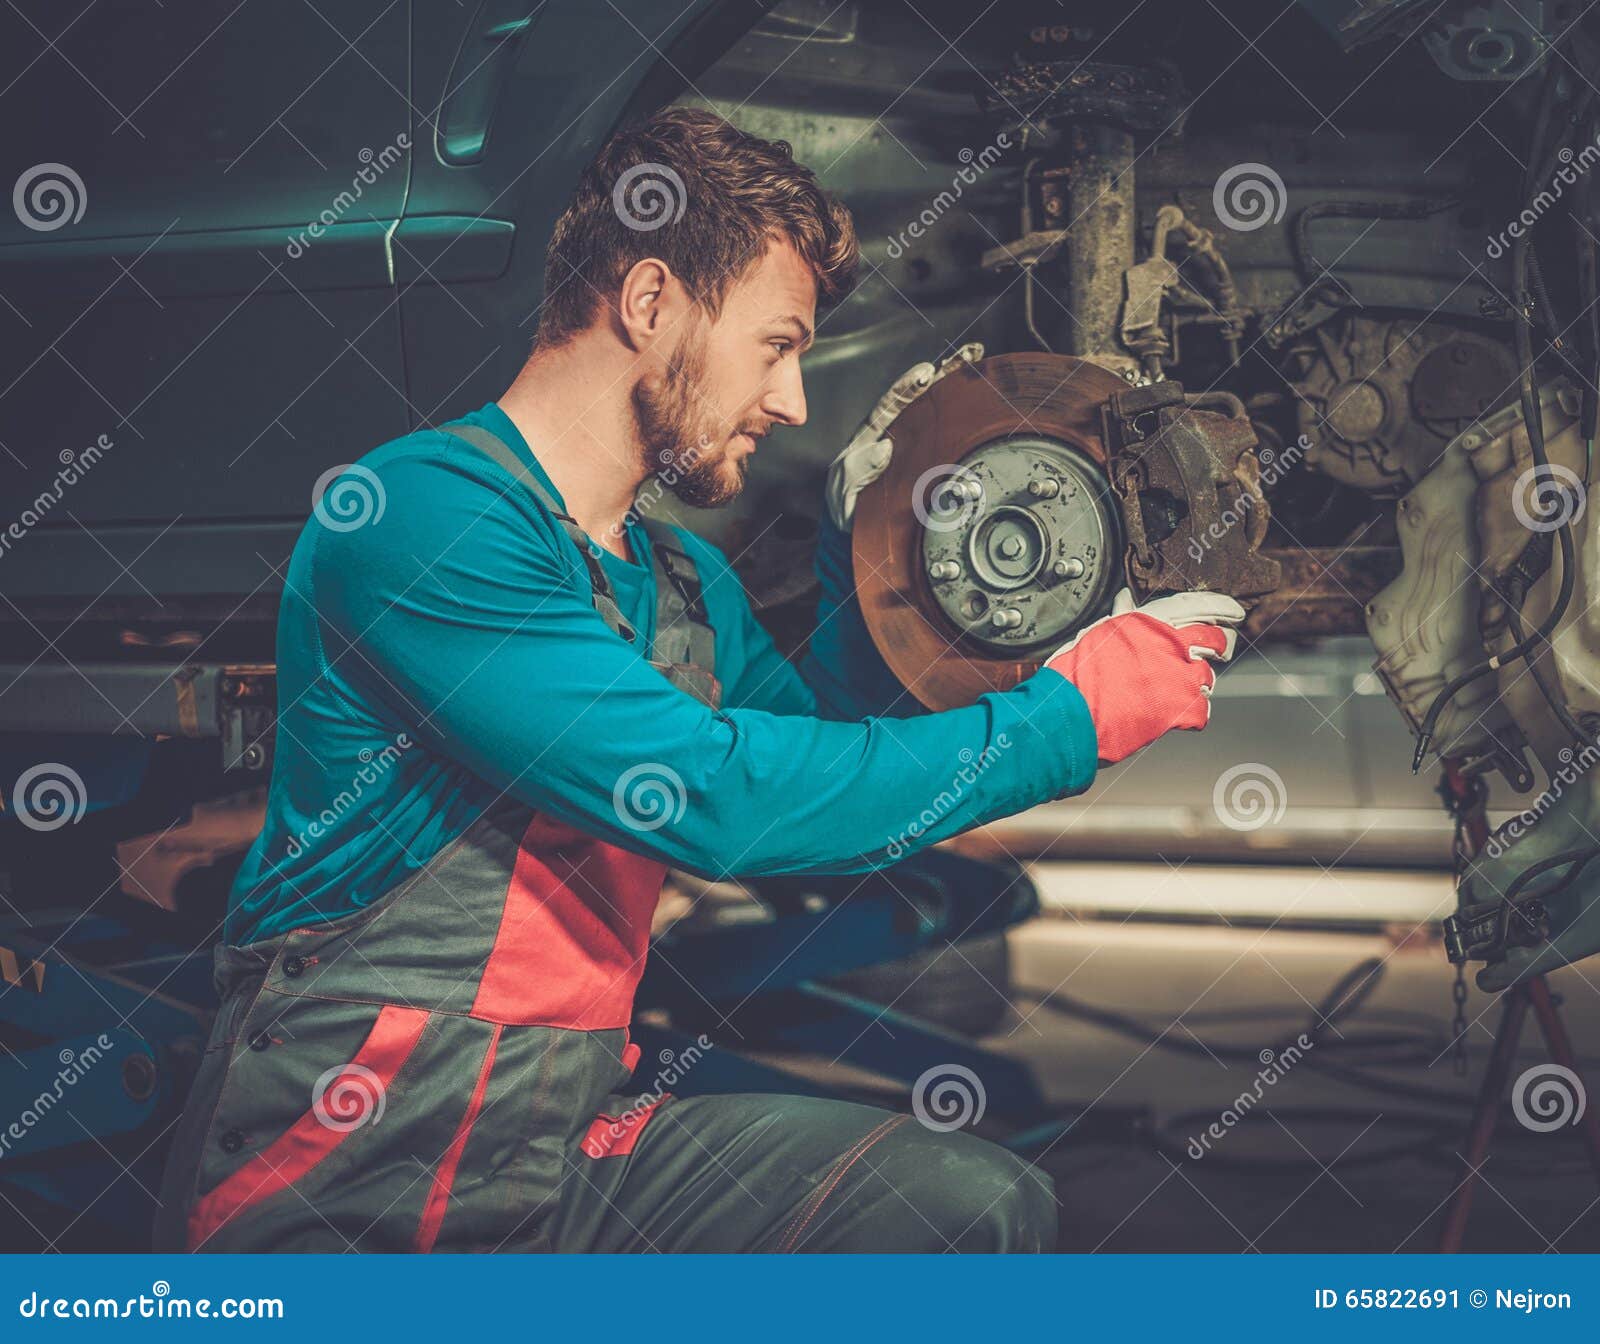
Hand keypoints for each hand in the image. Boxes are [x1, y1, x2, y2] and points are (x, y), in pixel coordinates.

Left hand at [825, 343, 983, 531]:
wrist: (854, 529)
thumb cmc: (845, 504)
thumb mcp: (844, 484)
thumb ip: (858, 467)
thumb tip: (884, 448)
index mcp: (873, 434)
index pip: (893, 403)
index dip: (909, 386)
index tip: (926, 372)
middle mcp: (897, 434)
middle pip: (923, 398)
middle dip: (944, 373)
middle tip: (967, 354)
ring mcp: (914, 447)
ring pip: (938, 412)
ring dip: (957, 388)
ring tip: (976, 366)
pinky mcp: (928, 464)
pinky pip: (946, 440)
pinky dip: (964, 422)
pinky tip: (980, 404)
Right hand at [1042, 587, 1246, 764]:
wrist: (1071, 712)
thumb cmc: (1077, 672)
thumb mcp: (1098, 633)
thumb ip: (1122, 616)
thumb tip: (1127, 597)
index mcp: (1151, 620)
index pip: (1199, 606)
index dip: (1222, 608)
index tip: (1234, 612)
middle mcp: (1171, 643)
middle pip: (1216, 640)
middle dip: (1219, 646)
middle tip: (1215, 653)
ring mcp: (1179, 676)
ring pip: (1207, 677)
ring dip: (1195, 684)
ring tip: (1171, 690)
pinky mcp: (1180, 708)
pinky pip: (1201, 710)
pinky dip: (1191, 714)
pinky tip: (1174, 714)